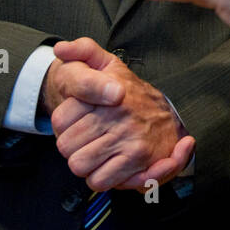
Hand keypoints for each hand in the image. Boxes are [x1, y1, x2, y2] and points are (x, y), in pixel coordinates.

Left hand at [45, 37, 193, 190]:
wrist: (169, 111)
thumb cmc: (131, 90)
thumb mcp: (107, 62)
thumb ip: (82, 49)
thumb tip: (61, 49)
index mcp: (106, 88)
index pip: (59, 120)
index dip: (64, 125)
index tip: (79, 119)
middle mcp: (118, 112)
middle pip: (66, 146)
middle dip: (73, 146)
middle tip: (88, 138)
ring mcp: (128, 136)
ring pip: (79, 165)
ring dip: (85, 163)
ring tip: (97, 151)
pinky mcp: (137, 158)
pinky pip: (100, 180)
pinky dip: (100, 177)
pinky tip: (108, 164)